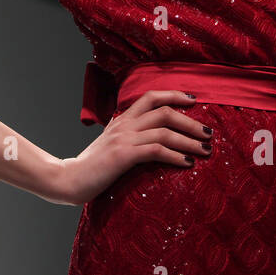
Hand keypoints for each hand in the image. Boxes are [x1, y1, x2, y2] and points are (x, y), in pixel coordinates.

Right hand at [52, 89, 210, 205]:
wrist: (67, 179)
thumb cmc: (90, 168)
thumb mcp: (110, 146)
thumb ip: (128, 140)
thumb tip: (150, 143)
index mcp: (121, 120)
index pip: (150, 97)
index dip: (174, 95)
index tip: (194, 99)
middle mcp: (124, 125)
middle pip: (163, 111)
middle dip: (190, 121)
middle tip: (208, 132)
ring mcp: (123, 139)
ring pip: (164, 130)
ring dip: (189, 140)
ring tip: (205, 150)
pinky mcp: (123, 155)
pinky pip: (156, 149)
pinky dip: (175, 155)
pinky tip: (187, 163)